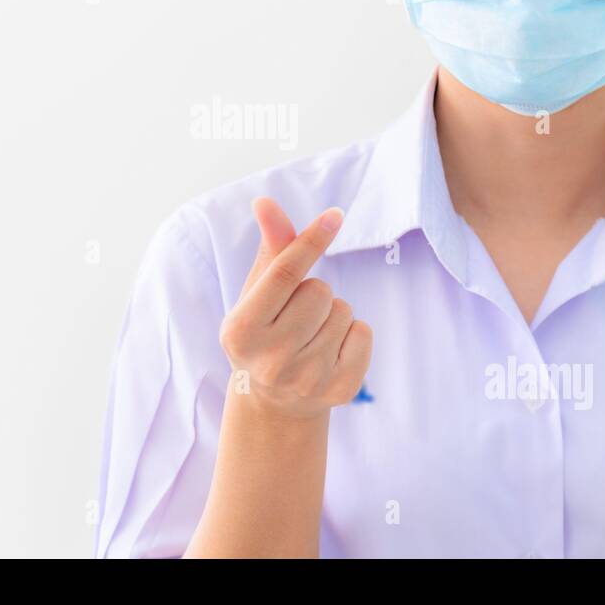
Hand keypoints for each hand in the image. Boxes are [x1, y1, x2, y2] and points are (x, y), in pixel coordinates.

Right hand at [219, 197, 372, 420]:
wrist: (275, 401)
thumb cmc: (265, 330)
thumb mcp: (257, 292)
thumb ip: (269, 249)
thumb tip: (265, 202)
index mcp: (240, 332)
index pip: (284, 274)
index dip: (311, 241)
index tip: (335, 215)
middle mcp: (270, 361)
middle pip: (320, 291)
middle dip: (314, 292)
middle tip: (296, 316)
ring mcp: (306, 381)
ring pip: (344, 311)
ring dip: (332, 314)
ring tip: (311, 335)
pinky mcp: (339, 391)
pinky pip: (364, 333)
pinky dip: (353, 334)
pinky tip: (330, 351)